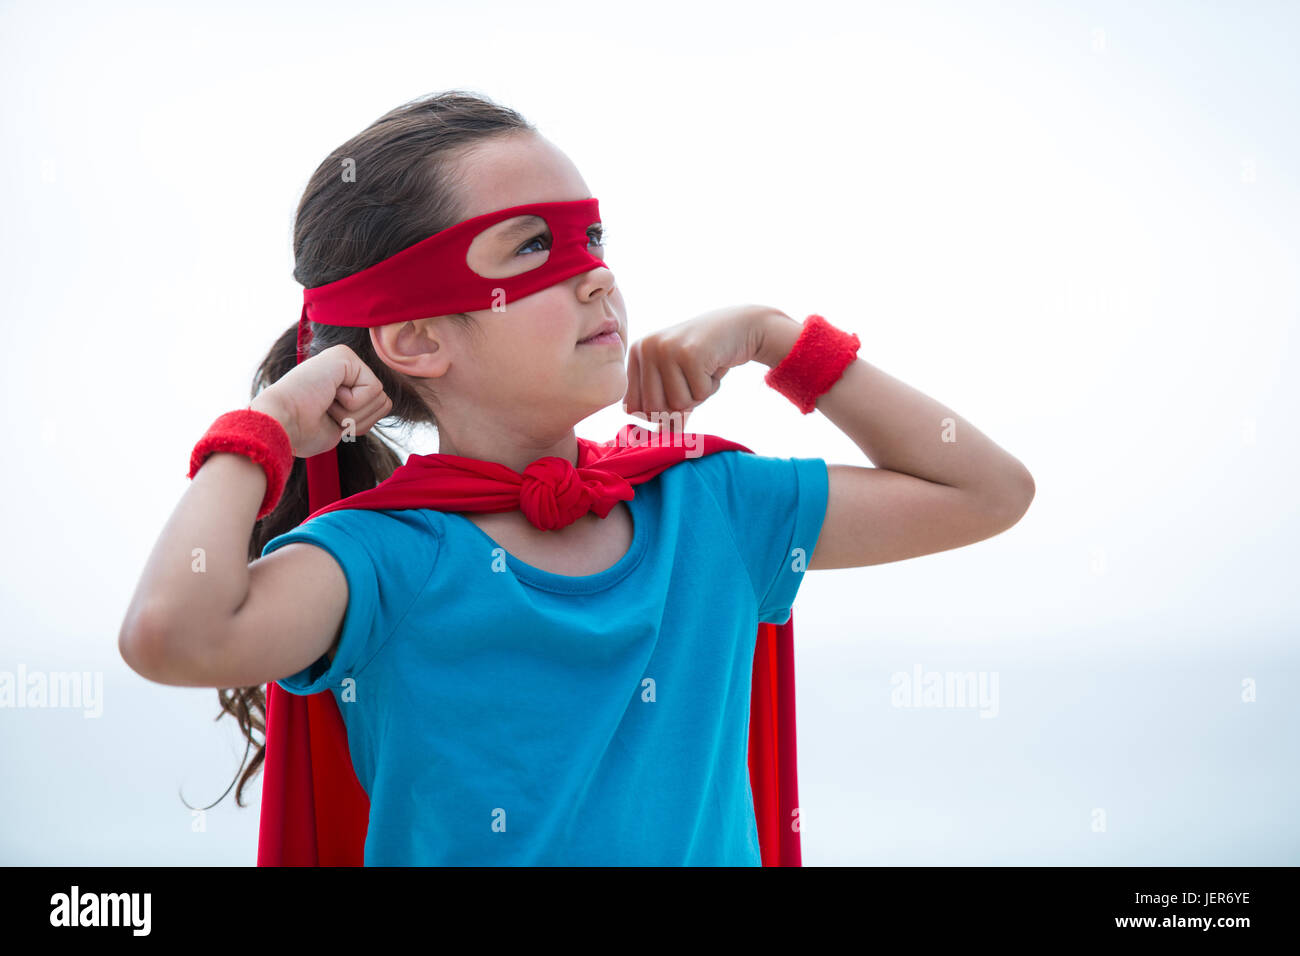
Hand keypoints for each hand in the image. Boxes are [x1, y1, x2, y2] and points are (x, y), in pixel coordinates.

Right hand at [249, 344, 392, 457]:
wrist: (281, 425)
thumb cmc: (303, 430)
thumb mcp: (342, 423)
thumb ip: (363, 410)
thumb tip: (387, 402)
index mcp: (342, 382)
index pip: (379, 408)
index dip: (359, 425)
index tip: (329, 420)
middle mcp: (344, 366)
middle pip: (384, 403)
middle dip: (359, 419)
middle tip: (327, 413)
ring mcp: (344, 358)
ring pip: (380, 398)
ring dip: (353, 413)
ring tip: (324, 405)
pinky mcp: (345, 356)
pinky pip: (373, 390)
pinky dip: (352, 404)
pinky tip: (327, 396)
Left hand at [623, 304, 786, 421]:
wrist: (740, 326)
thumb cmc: (704, 358)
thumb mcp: (676, 379)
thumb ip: (662, 406)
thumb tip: (659, 438)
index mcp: (636, 353)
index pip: (633, 407)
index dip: (658, 411)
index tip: (677, 392)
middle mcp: (646, 348)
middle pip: (654, 408)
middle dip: (680, 405)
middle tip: (694, 380)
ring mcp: (666, 348)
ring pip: (678, 403)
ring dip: (698, 394)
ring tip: (704, 370)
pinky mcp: (689, 353)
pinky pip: (699, 393)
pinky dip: (712, 386)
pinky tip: (714, 364)